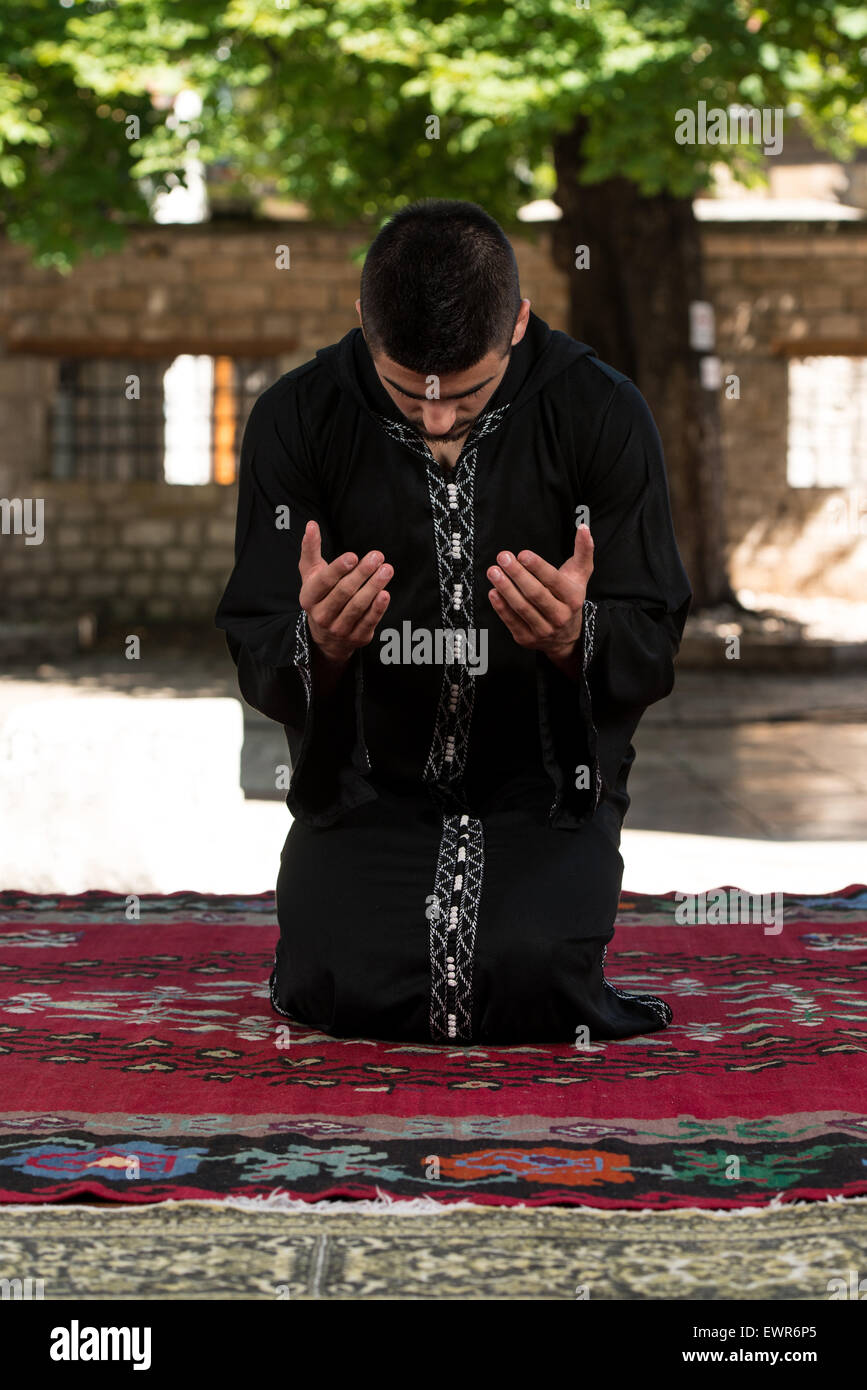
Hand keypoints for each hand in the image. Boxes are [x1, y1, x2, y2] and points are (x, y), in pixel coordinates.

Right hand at [299, 520, 391, 667]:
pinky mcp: (356, 637)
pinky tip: (385, 593)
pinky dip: (377, 608)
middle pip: (343, 593)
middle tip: (378, 556)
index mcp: (309, 598)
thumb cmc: (320, 595)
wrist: (325, 637)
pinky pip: (368, 621)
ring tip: (387, 570)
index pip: (324, 582)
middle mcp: (321, 615)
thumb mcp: (312, 574)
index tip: (354, 556)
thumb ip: (311, 549)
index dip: (338, 569)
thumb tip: (311, 525)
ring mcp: (339, 629)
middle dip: (362, 574)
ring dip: (373, 587)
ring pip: (357, 607)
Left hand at [487, 524, 593, 662]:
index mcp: (572, 598)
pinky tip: (493, 592)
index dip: (538, 567)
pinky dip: (501, 607)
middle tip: (503, 557)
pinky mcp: (526, 638)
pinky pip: (511, 621)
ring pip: (522, 608)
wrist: (567, 638)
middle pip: (536, 594)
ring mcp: (543, 630)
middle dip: (518, 575)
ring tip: (493, 571)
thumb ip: (583, 551)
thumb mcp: (580, 576)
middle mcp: (560, 616)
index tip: (522, 554)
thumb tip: (584, 527)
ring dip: (505, 588)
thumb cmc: (569, 598)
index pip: (553, 581)